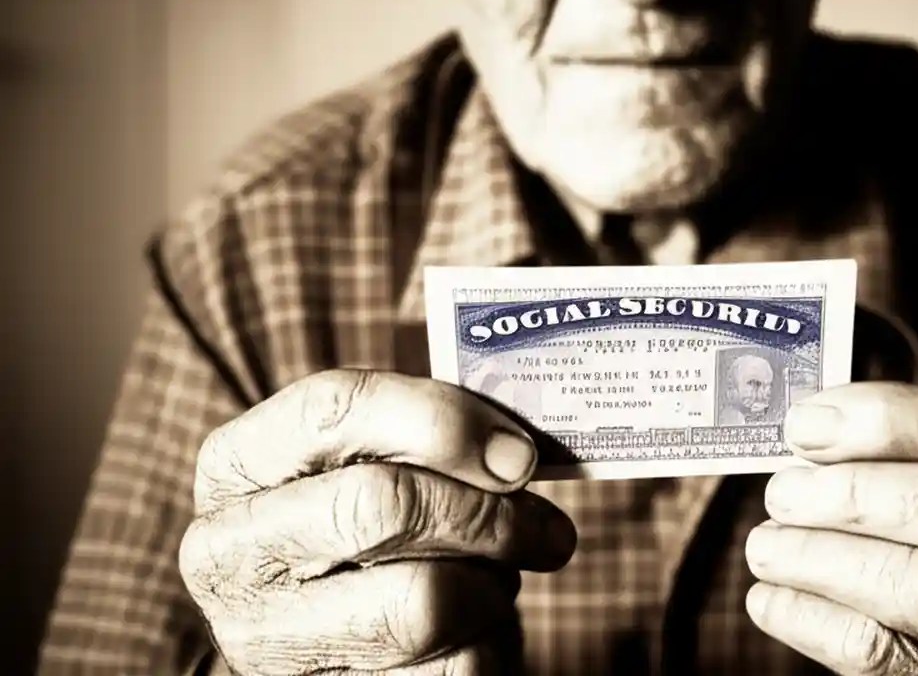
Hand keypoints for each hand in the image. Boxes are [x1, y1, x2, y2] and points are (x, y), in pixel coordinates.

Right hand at [178, 370, 575, 674]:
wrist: (349, 638)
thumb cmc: (377, 530)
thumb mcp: (380, 461)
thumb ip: (428, 438)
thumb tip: (512, 457)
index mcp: (236, 464)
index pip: (334, 409)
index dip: (443, 422)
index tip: (519, 453)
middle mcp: (229, 551)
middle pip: (380, 505)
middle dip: (487, 514)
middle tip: (546, 529)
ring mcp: (266, 640)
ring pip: (422, 602)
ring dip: (491, 588)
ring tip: (498, 579)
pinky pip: (449, 670)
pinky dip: (488, 647)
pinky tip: (473, 632)